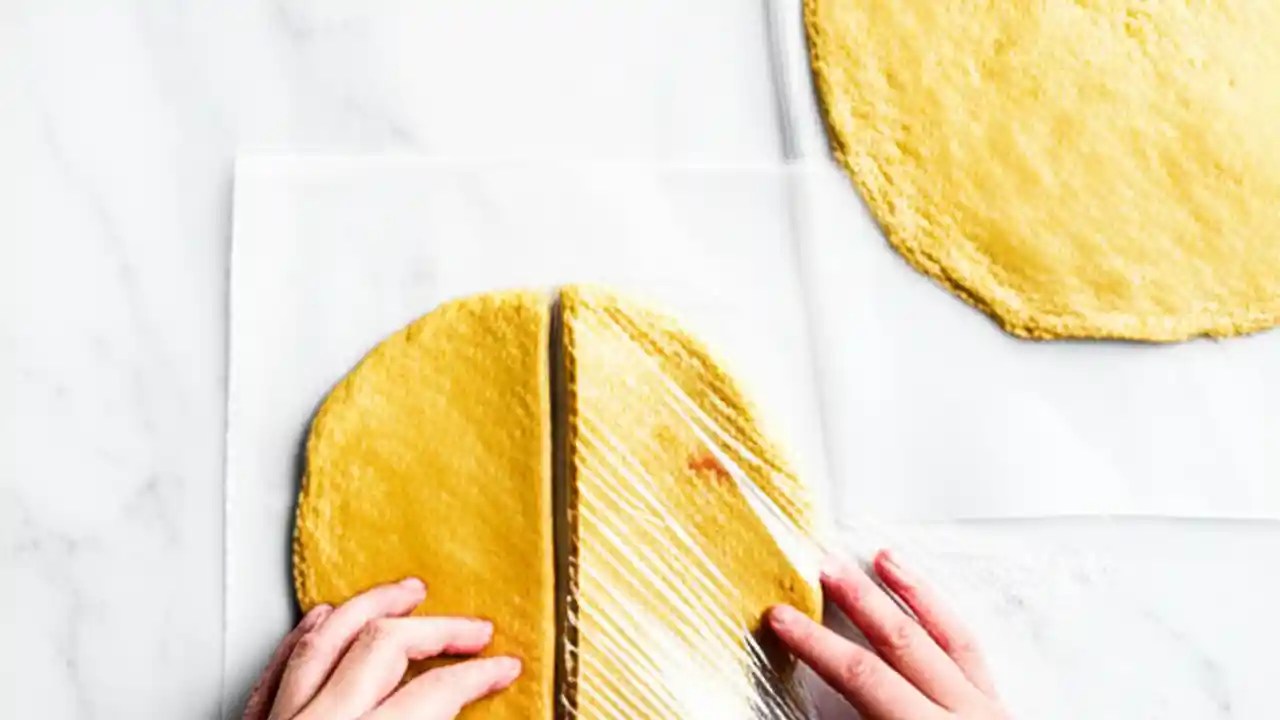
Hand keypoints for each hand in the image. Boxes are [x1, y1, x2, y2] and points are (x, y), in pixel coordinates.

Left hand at [243, 578, 520, 719]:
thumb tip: (461, 712)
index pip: (435, 691)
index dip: (478, 675)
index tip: (504, 667)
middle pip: (383, 647)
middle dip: (437, 630)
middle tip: (474, 631)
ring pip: (324, 641)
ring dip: (371, 609)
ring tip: (404, 594)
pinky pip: (277, 667)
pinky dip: (305, 637)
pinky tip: (321, 619)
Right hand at [769, 550, 1006, 719]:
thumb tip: (814, 712)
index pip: (863, 678)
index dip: (817, 645)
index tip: (782, 619)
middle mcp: (963, 717)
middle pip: (902, 643)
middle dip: (858, 602)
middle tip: (822, 568)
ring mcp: (988, 709)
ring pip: (946, 636)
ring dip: (911, 593)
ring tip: (883, 558)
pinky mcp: (1000, 709)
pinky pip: (972, 652)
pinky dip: (946, 619)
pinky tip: (927, 604)